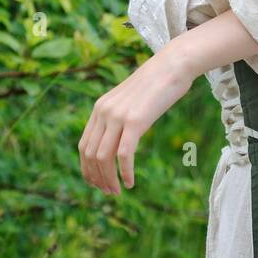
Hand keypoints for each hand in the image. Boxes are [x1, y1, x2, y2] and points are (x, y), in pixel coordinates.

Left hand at [78, 49, 192, 194]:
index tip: (97, 183)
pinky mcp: (135, 121)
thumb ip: (121, 117)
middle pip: (90, 155)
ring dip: (109, 180)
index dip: (87, 168)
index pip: (84, 145)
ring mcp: (118, 116)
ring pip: (104, 158)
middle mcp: (103, 111)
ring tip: (118, 192)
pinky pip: (124, 154)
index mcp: (100, 107)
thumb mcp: (131, 101)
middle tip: (109, 192)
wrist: (173, 65)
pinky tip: (130, 183)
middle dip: (97, 178)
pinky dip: (125, 173)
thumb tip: (120, 137)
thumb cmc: (157, 84)